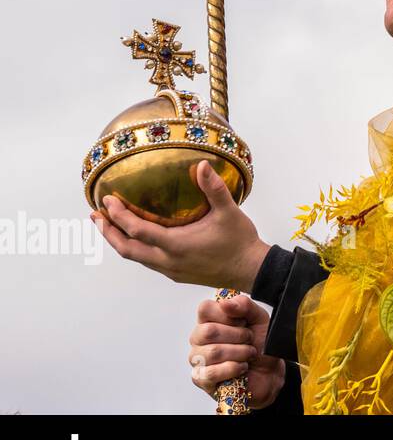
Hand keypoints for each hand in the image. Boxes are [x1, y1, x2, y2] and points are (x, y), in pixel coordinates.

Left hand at [91, 158, 269, 290]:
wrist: (250, 270)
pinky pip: (147, 261)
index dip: (118, 216)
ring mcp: (170, 270)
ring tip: (108, 225)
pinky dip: (134, 248)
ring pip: (135, 257)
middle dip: (107, 232)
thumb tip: (202, 165)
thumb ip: (214, 188)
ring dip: (119, 240)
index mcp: (176, 245)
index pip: (137, 231)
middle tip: (95, 215)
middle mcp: (168, 261)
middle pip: (126, 249)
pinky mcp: (176, 274)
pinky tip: (138, 237)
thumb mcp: (229, 212)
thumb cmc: (240, 241)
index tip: (107, 200)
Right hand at [188, 293, 284, 409]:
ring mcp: (198, 359)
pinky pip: (212, 373)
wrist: (269, 371)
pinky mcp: (201, 379)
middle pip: (208, 331)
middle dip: (238, 336)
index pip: (204, 308)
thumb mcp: (259, 319)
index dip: (227, 315)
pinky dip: (233, 369)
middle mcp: (199, 338)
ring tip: (248, 354)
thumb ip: (244, 306)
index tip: (243, 321)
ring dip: (240, 353)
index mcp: (210, 320)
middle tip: (249, 339)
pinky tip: (242, 367)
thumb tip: (225, 303)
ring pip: (213, 352)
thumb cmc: (261, 344)